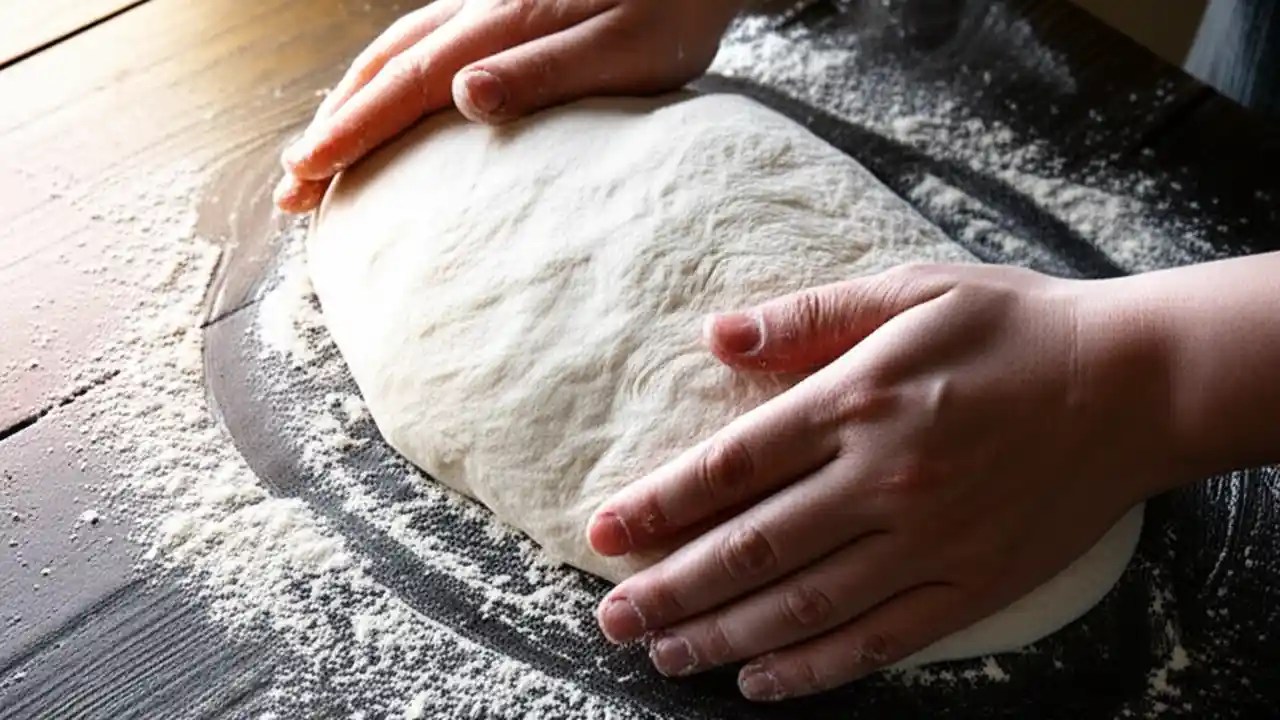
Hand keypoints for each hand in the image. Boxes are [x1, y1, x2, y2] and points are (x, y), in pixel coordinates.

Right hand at [274, 0, 742, 212]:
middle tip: (290, 184)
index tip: (305, 174)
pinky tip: (384, 95)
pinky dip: (386, 75)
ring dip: (350, 101)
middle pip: (385, 70)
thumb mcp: (624, 49)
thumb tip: (465, 95)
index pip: (408, 86)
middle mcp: (480, 10)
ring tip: (317, 149)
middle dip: (333, 127)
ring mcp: (486, 3)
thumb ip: (547, 72)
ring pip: (396, 51)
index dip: (352, 131)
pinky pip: (421, 40)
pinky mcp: (502, 5)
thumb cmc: (672, 8)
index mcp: (502, 28)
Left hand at [586, 263, 1174, 700]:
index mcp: (859, 401)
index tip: (602, 532)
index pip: (730, 465)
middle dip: (669, 588)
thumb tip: (715, 335)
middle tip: (610, 617)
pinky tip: (758, 682)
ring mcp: (929, 541)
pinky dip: (812, 668)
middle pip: (750, 548)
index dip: (657, 504)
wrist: (1134, 384)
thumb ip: (809, 316)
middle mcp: (883, 479)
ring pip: (801, 605)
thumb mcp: (911, 290)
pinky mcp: (972, 585)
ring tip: (661, 654)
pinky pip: (878, 641)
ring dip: (720, 635)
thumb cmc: (1015, 327)